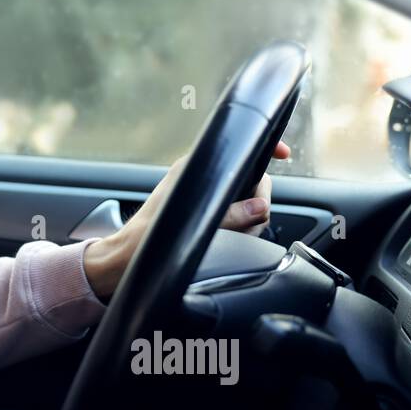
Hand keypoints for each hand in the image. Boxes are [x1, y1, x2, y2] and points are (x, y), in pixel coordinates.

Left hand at [82, 141, 290, 302]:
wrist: (126, 259)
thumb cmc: (147, 239)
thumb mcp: (192, 225)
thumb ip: (230, 214)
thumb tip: (262, 206)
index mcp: (195, 168)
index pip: (238, 151)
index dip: (265, 150)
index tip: (284, 154)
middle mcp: (203, 179)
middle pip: (253, 183)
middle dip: (258, 205)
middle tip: (246, 226)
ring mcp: (207, 198)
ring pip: (249, 205)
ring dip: (250, 224)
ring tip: (230, 238)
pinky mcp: (209, 217)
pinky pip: (239, 220)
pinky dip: (242, 232)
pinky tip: (230, 242)